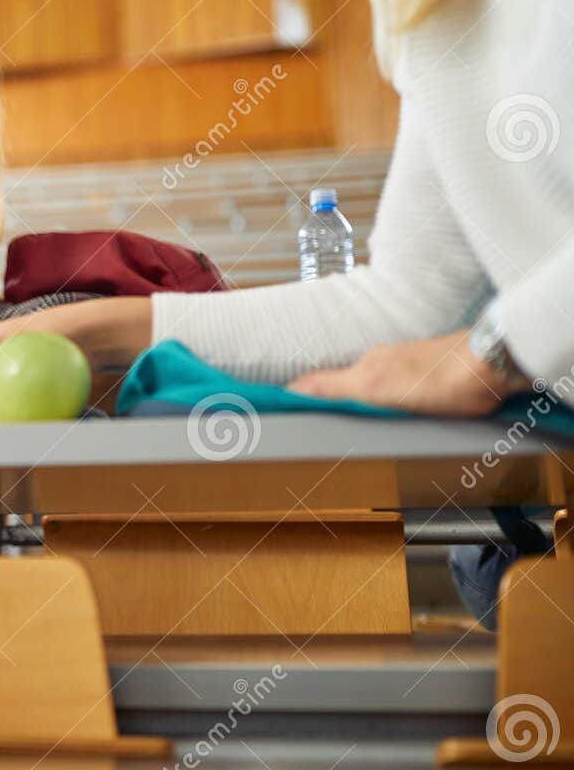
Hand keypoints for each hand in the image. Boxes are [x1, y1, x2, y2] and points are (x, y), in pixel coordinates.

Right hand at [287, 330, 517, 417]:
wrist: (492, 361)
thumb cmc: (447, 383)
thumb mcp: (384, 394)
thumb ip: (340, 391)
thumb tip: (297, 390)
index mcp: (365, 372)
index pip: (317, 383)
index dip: (295, 393)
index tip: (277, 401)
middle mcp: (377, 360)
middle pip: (339, 381)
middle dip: (322, 394)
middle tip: (308, 411)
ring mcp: (399, 358)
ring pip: (365, 378)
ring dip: (354, 392)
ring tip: (350, 411)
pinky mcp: (420, 361)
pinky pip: (388, 376)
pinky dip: (379, 388)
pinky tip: (392, 400)